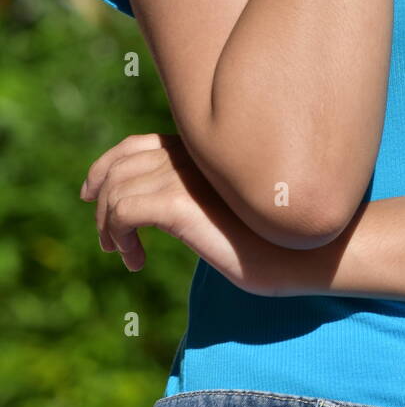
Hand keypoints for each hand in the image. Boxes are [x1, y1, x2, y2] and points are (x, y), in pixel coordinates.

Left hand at [79, 132, 294, 295]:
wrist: (309, 252)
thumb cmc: (279, 241)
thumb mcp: (233, 212)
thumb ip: (204, 200)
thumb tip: (175, 214)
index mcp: (203, 153)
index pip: (139, 144)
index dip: (107, 164)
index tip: (92, 193)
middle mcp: (192, 156)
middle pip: (120, 163)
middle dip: (99, 194)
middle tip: (105, 236)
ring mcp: (186, 176)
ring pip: (116, 190)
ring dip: (108, 225)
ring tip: (123, 253)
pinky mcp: (182, 203)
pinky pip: (125, 211)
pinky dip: (120, 237)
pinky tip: (136, 262)